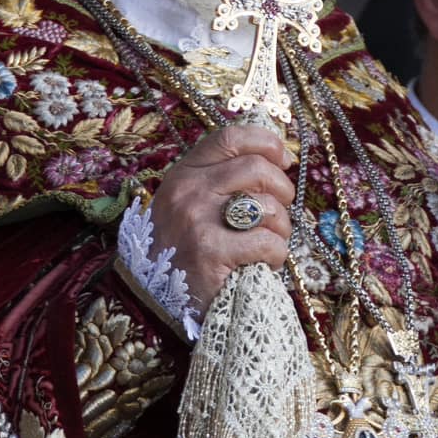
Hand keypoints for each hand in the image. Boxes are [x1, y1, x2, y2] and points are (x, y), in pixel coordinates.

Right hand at [149, 122, 295, 313]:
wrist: (154, 299)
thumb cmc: (184, 248)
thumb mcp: (190, 203)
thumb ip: (221, 179)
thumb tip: (274, 158)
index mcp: (185, 174)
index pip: (230, 138)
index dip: (266, 143)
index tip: (283, 158)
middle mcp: (188, 191)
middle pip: (256, 168)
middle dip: (283, 189)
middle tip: (280, 210)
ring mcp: (197, 220)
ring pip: (267, 205)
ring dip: (281, 227)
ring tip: (271, 242)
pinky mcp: (211, 253)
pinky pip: (267, 242)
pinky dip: (277, 254)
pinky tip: (265, 263)